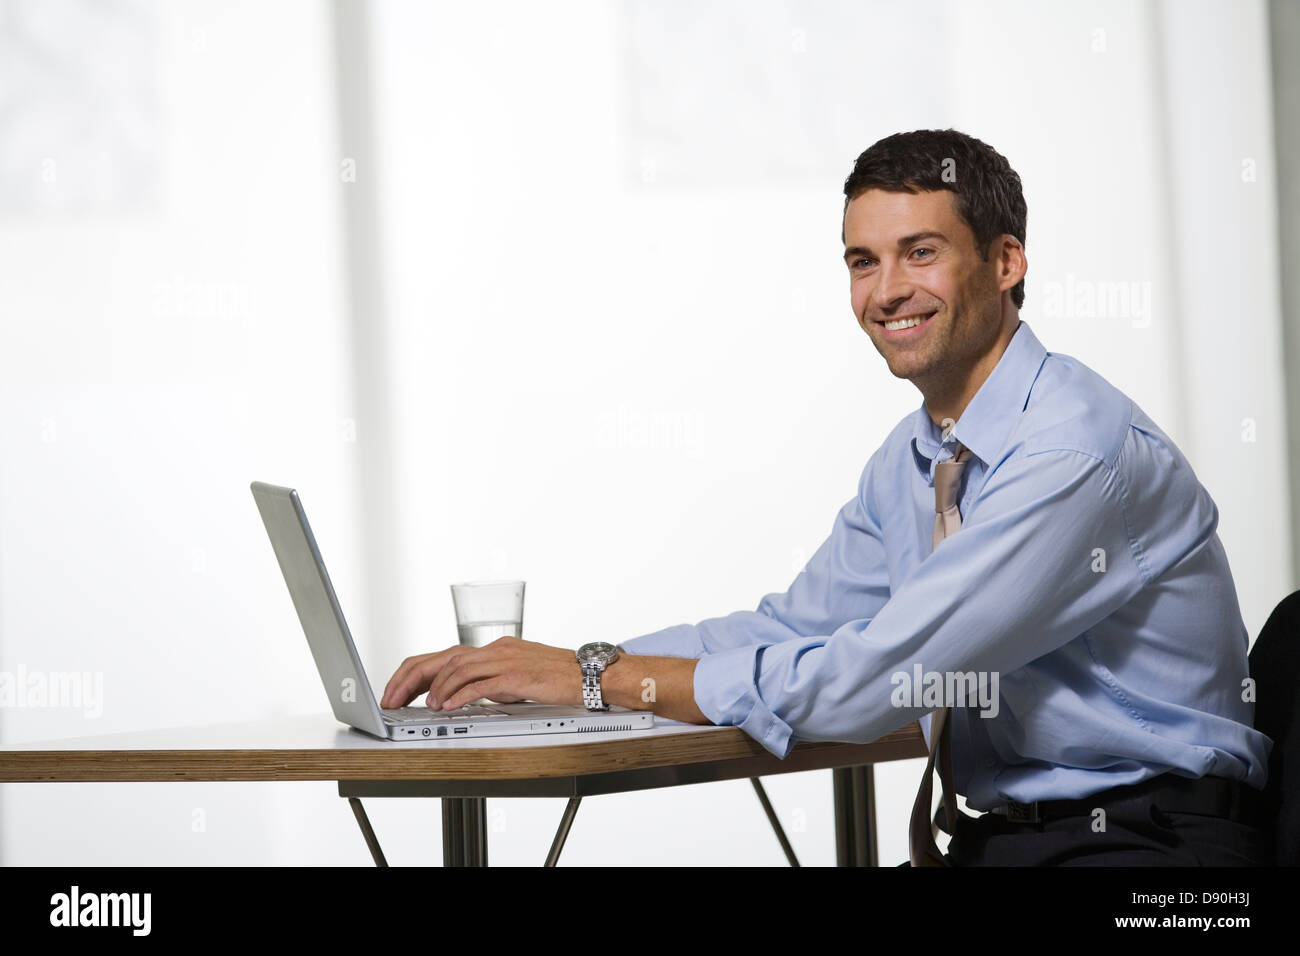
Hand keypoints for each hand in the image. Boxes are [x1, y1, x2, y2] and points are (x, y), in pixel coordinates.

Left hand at [379, 636, 583, 710]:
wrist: (586, 674)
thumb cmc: (554, 676)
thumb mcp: (513, 674)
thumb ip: (488, 680)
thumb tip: (461, 695)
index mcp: (491, 648)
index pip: (442, 656)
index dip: (413, 674)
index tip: (396, 692)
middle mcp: (494, 650)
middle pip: (441, 658)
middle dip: (410, 679)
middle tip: (392, 700)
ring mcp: (504, 660)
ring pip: (457, 668)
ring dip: (435, 689)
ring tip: (424, 706)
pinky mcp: (516, 676)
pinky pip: (480, 684)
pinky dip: (459, 695)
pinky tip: (447, 707)